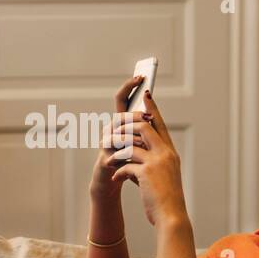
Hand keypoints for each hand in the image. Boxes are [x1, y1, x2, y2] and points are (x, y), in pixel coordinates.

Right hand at [90, 73, 149, 197]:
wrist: (111, 181)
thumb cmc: (127, 159)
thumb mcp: (137, 140)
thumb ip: (142, 125)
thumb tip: (152, 107)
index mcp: (120, 123)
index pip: (122, 99)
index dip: (130, 86)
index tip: (141, 76)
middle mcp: (110, 130)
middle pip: (121, 116)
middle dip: (135, 115)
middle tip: (148, 117)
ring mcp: (106, 144)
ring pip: (119, 133)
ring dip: (134, 134)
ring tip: (146, 140)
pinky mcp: (105, 159)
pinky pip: (117, 151)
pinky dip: (130, 150)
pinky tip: (140, 152)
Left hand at [108, 90, 186, 227]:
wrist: (171, 217)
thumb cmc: (165, 198)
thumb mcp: (163, 175)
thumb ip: (151, 160)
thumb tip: (133, 150)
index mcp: (170, 152)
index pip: (160, 124)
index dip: (152, 108)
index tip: (146, 93)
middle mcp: (165, 153)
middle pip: (144, 126)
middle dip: (126, 126)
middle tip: (114, 130)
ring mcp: (156, 162)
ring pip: (131, 144)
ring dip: (117, 150)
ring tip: (110, 159)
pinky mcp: (146, 173)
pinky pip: (126, 164)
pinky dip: (119, 171)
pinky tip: (116, 178)